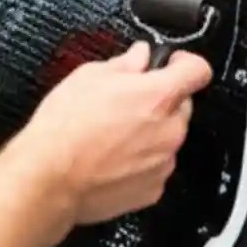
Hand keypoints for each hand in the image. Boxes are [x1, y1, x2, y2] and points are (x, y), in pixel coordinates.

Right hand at [9, 42, 212, 229]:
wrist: (49, 179)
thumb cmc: (64, 130)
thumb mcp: (88, 77)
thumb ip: (124, 64)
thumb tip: (138, 57)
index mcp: (157, 96)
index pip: (198, 70)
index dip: (186, 63)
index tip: (173, 64)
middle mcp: (168, 130)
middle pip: (181, 106)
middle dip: (160, 102)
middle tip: (126, 104)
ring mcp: (163, 163)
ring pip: (167, 139)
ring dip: (149, 134)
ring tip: (111, 136)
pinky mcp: (153, 189)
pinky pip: (156, 167)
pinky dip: (141, 162)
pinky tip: (111, 159)